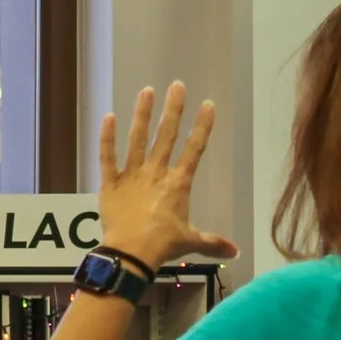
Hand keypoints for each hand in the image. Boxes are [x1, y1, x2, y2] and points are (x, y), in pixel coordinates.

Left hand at [97, 81, 238, 270]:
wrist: (131, 253)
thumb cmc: (163, 245)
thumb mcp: (190, 241)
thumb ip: (212, 241)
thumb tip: (235, 252)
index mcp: (178, 183)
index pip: (195, 149)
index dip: (202, 126)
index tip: (208, 105)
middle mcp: (156, 173)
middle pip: (167, 136)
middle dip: (173, 110)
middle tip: (177, 86)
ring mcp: (131, 176)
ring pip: (137, 140)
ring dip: (142, 115)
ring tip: (146, 91)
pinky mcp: (109, 184)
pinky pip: (106, 157)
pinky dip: (105, 138)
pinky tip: (107, 117)